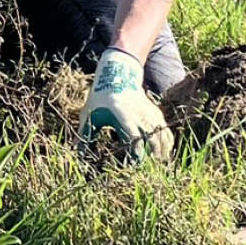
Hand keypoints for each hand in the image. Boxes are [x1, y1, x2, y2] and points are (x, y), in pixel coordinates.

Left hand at [79, 47, 172, 161]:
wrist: (117, 75)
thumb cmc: (100, 98)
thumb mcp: (90, 114)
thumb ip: (85, 136)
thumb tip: (78, 156)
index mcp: (122, 115)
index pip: (133, 136)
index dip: (136, 152)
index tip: (134, 165)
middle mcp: (138, 113)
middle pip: (151, 136)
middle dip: (153, 154)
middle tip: (151, 169)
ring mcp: (148, 112)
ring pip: (161, 132)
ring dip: (163, 149)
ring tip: (162, 164)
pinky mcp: (154, 111)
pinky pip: (164, 128)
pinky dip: (167, 140)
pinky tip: (166, 152)